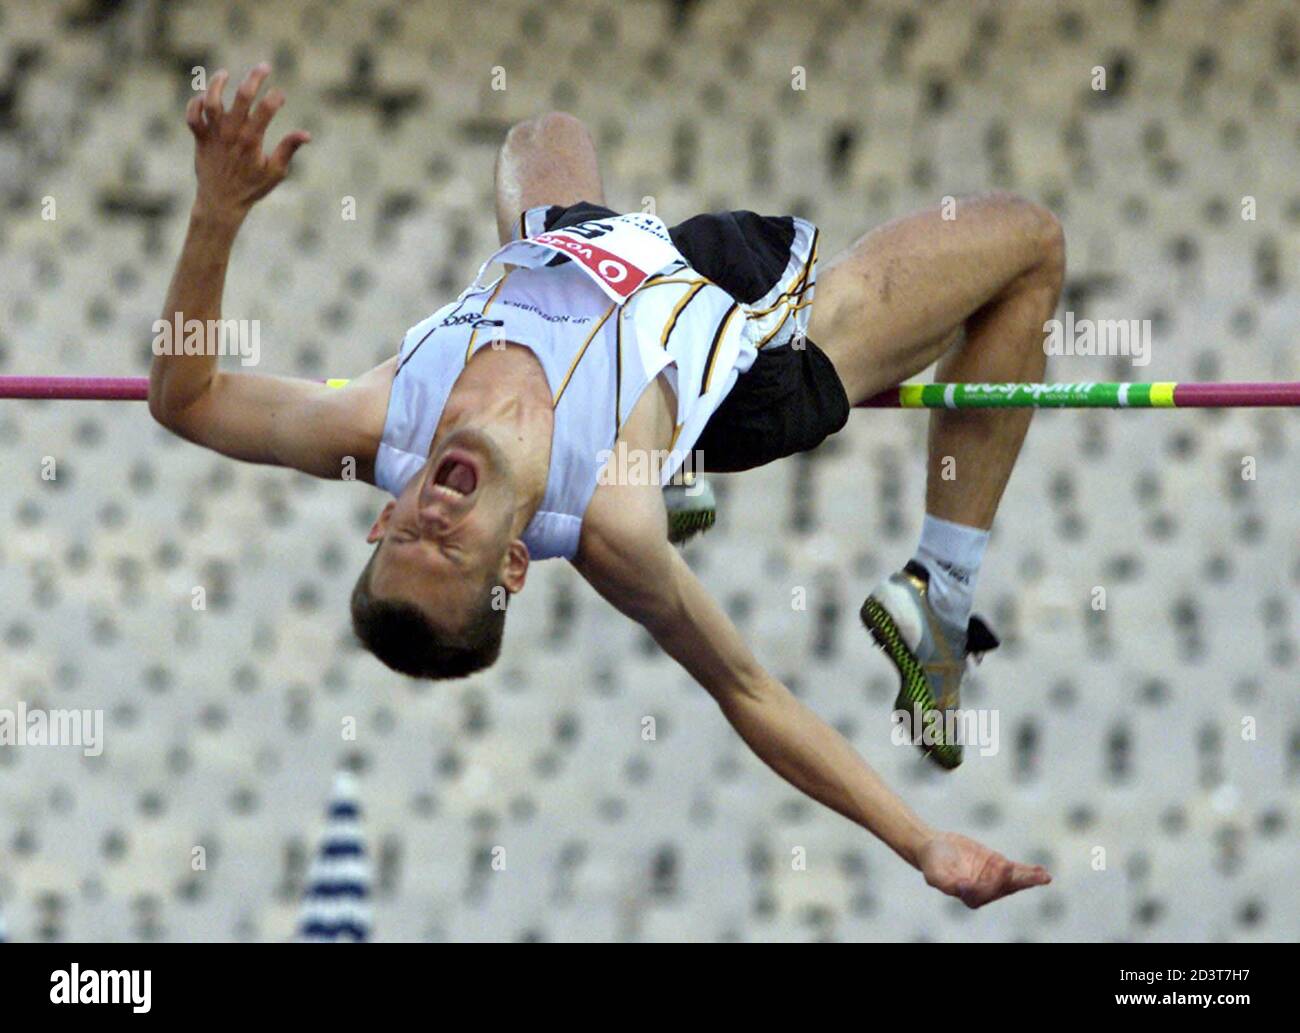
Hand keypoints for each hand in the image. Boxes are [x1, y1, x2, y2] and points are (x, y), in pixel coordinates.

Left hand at [185, 63, 309, 220]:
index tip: (281, 95)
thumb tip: (306, 134)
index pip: (266, 111)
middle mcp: (231, 134)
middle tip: (264, 66)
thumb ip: (288, 150)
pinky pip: (192, 117)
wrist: (221, 203)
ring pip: (211, 101)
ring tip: (224, 73)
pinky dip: (195, 104)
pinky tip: (204, 98)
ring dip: (217, 84)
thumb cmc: (251, 188)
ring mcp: (214, 135)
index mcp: (252, 141)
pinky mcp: (200, 139)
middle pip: (242, 98)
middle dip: (255, 79)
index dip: (276, 98)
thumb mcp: (276, 172)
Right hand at [918, 830, 1050, 907]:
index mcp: (969, 897)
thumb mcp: (934, 873)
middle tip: (1033, 876)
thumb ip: (947, 883)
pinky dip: (1029, 872)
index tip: (1001, 867)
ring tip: (1044, 877)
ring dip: (1030, 879)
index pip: (983, 893)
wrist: (935, 848)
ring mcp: (993, 879)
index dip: (992, 883)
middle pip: (1004, 888)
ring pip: (1014, 881)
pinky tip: (1042, 873)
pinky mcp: (998, 866)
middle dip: (1019, 882)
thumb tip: (963, 887)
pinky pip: (1016, 870)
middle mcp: (985, 891)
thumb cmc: (932, 862)